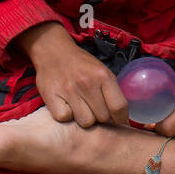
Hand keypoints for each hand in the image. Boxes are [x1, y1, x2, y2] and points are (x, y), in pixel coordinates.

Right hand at [14, 22, 129, 128]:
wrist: (53, 51)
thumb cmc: (81, 65)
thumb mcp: (102, 71)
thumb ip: (112, 91)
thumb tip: (122, 117)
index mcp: (103, 76)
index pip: (119, 107)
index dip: (121, 118)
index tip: (118, 120)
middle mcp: (87, 83)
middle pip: (103, 118)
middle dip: (101, 117)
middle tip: (94, 108)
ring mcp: (69, 90)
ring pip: (85, 122)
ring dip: (84, 118)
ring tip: (80, 107)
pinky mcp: (51, 97)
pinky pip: (65, 119)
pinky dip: (66, 116)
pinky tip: (66, 106)